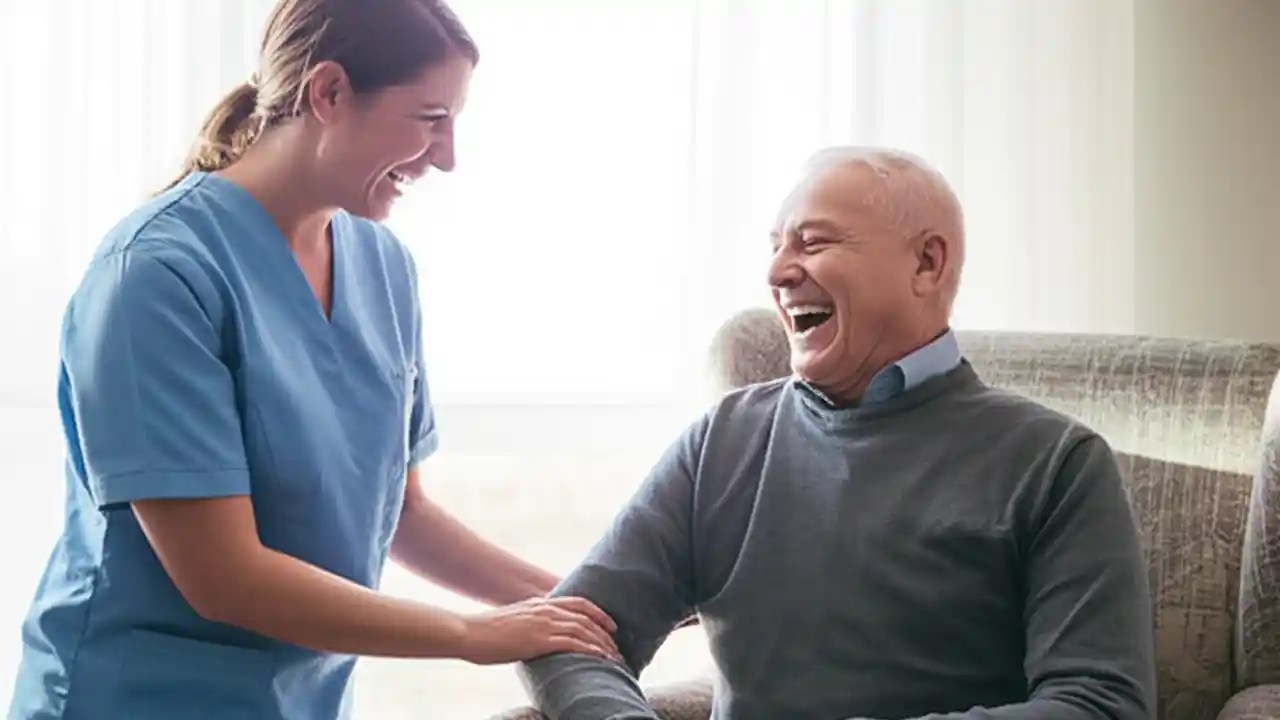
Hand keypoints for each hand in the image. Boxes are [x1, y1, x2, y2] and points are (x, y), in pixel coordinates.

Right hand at [458, 596, 621, 664]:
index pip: (577, 603)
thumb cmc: (485, 631)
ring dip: (602, 643)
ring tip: (613, 656)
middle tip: (616, 646)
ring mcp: (543, 623)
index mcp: (539, 604)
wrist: (468, 632)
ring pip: (583, 629)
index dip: (597, 613)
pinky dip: (590, 649)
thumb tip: (536, 636)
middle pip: (585, 616)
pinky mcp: (539, 639)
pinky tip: (600, 657)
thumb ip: (528, 624)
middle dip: (605, 631)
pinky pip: (572, 642)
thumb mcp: (512, 621)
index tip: (610, 624)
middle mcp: (545, 609)